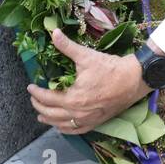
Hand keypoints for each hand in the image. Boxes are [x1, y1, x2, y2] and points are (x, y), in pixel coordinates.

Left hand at [26, 29, 151, 135]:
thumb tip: (53, 32)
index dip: (36, 93)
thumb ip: (67, 46)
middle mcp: (78, 113)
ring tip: (41, 116)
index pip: (47, 99)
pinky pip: (76, 131)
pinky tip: (61, 126)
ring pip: (62, 125)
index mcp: (73, 98)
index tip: (30, 86)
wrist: (133, 80)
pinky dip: (65, 129)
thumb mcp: (86, 56)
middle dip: (39, 106)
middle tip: (34, 99)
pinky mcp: (97, 122)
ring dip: (50, 120)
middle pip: (51, 114)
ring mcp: (88, 120)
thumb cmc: (110, 68)